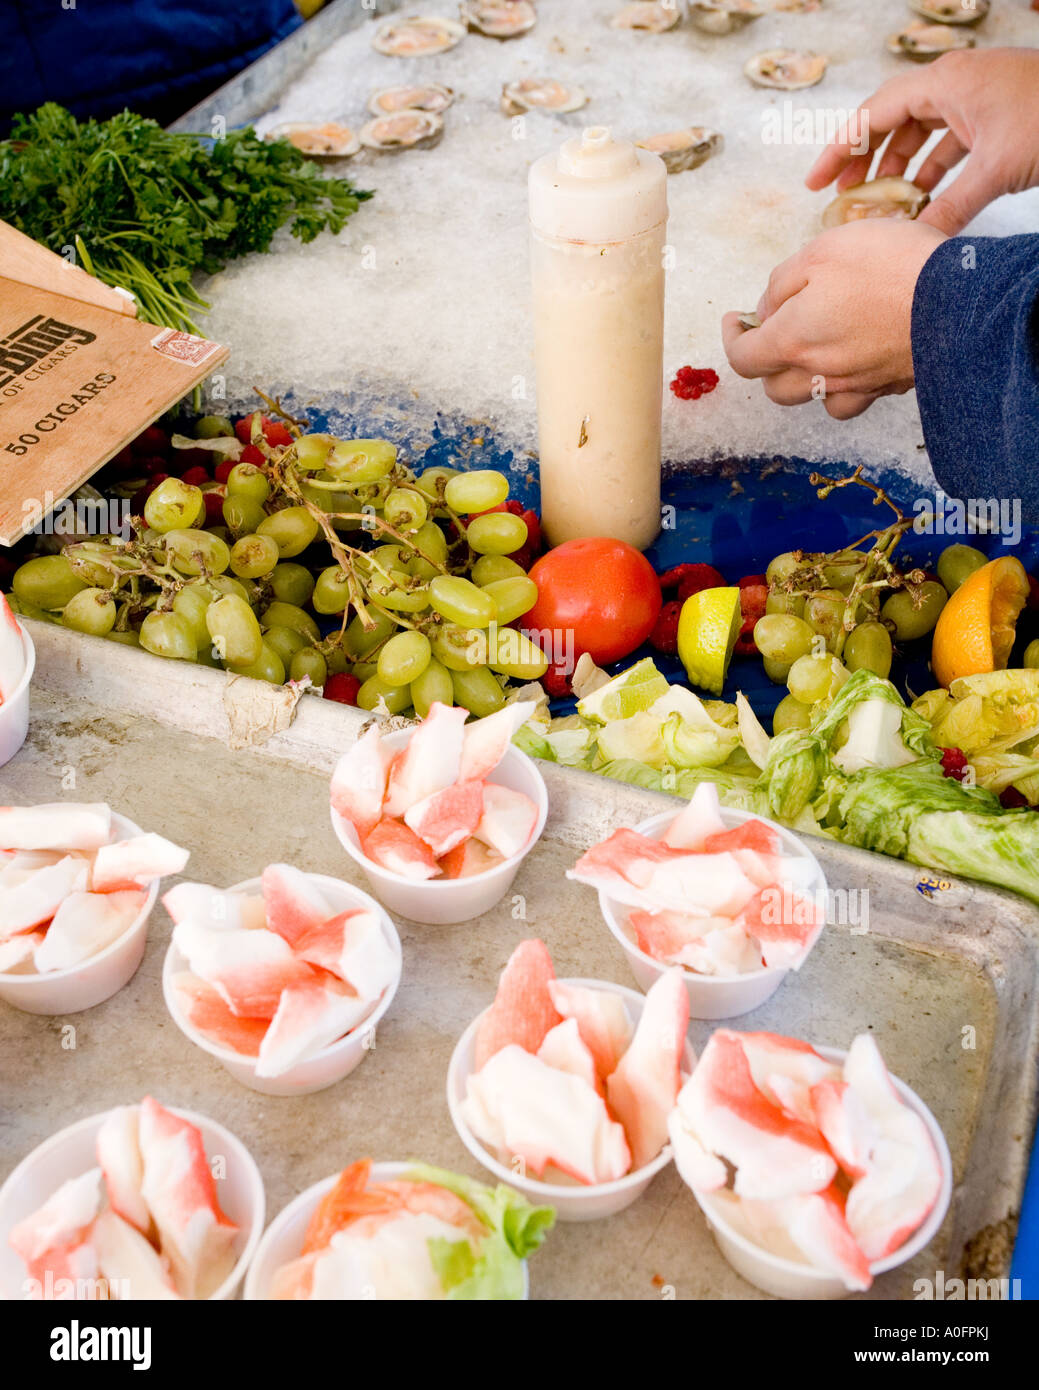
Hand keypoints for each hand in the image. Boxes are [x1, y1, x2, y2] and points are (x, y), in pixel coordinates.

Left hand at [721, 220, 946, 419]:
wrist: (959, 300)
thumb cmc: (889, 267)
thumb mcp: (823, 250)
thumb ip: (783, 281)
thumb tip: (766, 308)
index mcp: (792, 340)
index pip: (743, 358)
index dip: (732, 339)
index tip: (735, 320)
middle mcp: (819, 373)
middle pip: (774, 387)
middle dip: (766, 361)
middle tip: (775, 330)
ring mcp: (855, 385)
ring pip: (812, 400)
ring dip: (802, 380)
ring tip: (812, 349)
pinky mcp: (888, 386)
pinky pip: (852, 400)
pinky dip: (842, 388)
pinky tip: (851, 363)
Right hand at [806, 48, 1038, 235]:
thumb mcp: (997, 169)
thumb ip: (950, 209)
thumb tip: (916, 247)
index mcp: (946, 81)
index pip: (874, 113)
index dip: (840, 149)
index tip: (816, 181)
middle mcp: (956, 83)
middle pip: (891, 120)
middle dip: (864, 160)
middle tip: (840, 196)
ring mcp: (975, 98)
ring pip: (920, 131)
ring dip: (898, 168)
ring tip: (879, 204)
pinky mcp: (993, 116)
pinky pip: (948, 142)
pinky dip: (932, 169)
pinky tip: (923, 199)